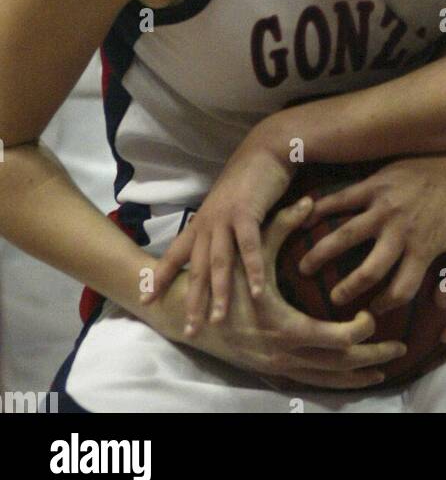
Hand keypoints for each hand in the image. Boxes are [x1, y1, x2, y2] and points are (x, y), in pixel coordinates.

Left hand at [142, 138, 293, 332]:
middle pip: (195, 268)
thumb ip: (220, 226)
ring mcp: (226, 218)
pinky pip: (249, 247)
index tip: (146, 299)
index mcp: (201, 221)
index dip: (161, 276)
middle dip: (191, 300)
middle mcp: (208, 222)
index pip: (175, 253)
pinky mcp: (247, 213)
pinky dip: (253, 270)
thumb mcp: (227, 204)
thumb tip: (217, 246)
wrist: (265, 148)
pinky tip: (256, 292)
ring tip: (216, 320)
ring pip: (218, 263)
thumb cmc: (249, 177)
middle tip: (189, 330)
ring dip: (217, 294)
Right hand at [145, 199, 405, 389]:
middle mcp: (283, 352)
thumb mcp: (252, 250)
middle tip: (400, 347)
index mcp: (282, 324)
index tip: (373, 314)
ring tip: (386, 369)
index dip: (358, 330)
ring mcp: (278, 367)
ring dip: (357, 376)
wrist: (187, 314)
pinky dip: (336, 383)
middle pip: (338, 365)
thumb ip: (283, 226)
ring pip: (327, 379)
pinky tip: (354, 378)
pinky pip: (312, 382)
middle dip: (371, 358)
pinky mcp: (273, 372)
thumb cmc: (222, 278)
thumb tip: (310, 198)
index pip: (333, 337)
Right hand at [302, 153, 445, 314]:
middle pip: (369, 271)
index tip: (372, 311)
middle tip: (333, 300)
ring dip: (323, 254)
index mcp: (423, 248)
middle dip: (347, 289)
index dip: (384, 306)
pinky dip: (321, 208)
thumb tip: (441, 306)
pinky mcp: (374, 184)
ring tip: (304, 268)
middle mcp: (399, 232)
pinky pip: (342, 198)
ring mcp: (383, 207)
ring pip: (346, 236)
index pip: (400, 289)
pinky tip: (304, 219)